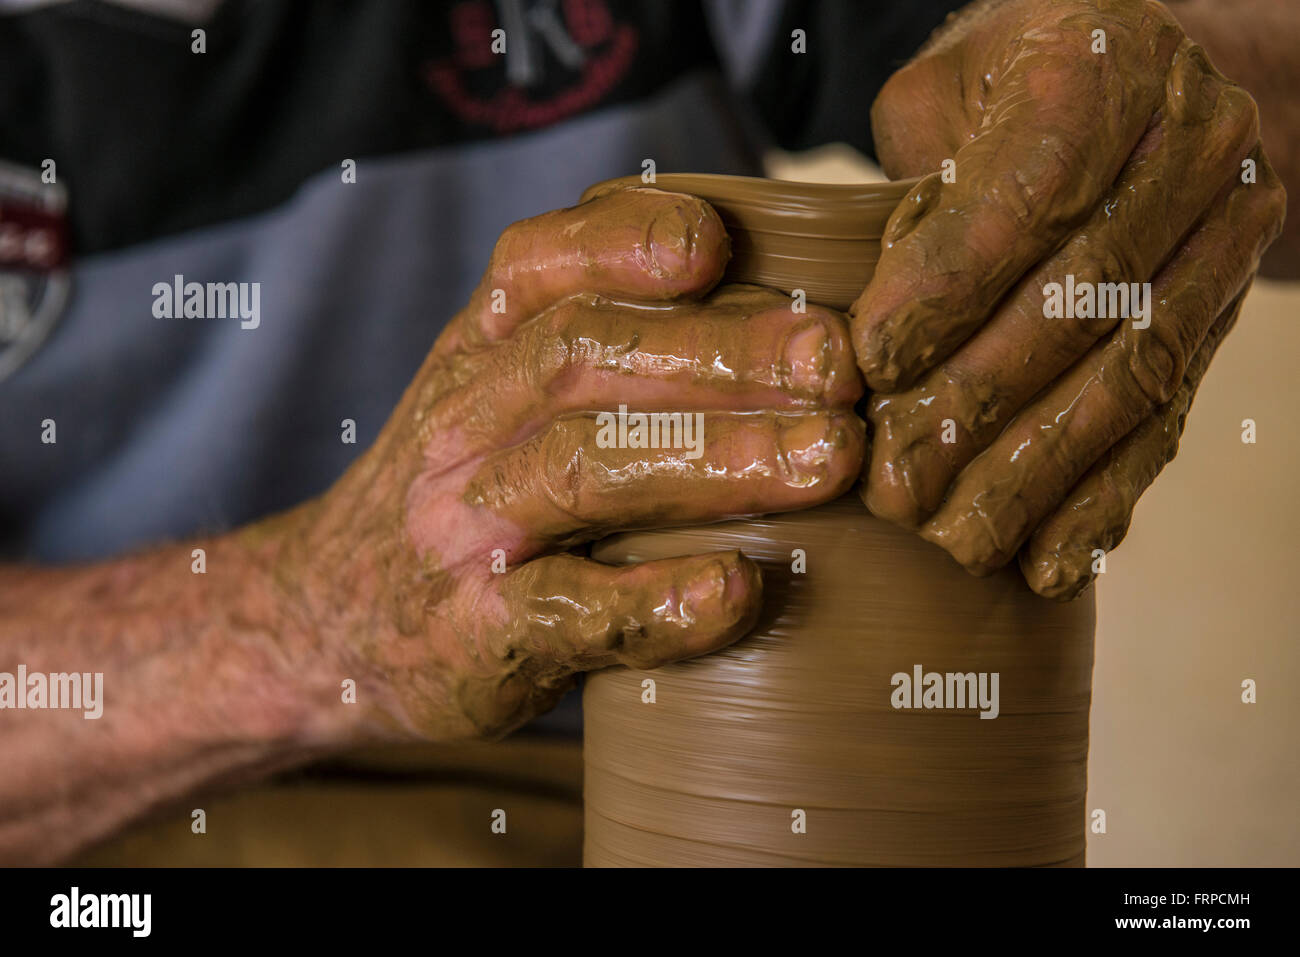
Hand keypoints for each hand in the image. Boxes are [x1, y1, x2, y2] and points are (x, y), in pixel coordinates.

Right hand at [282, 188, 863, 739]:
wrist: (330, 623)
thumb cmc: (464, 494)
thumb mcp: (497, 393)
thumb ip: (599, 343)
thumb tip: (777, 309)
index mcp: (476, 352)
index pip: (539, 268)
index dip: (628, 242)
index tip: (723, 242)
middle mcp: (462, 426)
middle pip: (581, 361)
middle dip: (718, 352)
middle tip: (837, 364)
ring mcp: (463, 532)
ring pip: (581, 470)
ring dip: (712, 458)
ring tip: (826, 458)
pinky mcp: (476, 637)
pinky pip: (564, 612)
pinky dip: (653, 600)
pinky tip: (734, 590)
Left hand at [851, 0, 1285, 598]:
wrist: (1147, 69)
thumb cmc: (1011, 80)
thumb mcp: (945, 91)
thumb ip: (909, 187)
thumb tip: (866, 334)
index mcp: (1109, 69)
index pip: (1029, 194)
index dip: (947, 288)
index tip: (870, 366)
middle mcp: (1189, 148)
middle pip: (1082, 302)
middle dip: (979, 407)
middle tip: (895, 486)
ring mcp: (1220, 236)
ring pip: (1130, 376)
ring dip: (1038, 475)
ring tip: (957, 542)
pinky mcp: (1223, 313)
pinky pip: (1169, 416)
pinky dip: (1106, 498)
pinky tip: (1050, 561)